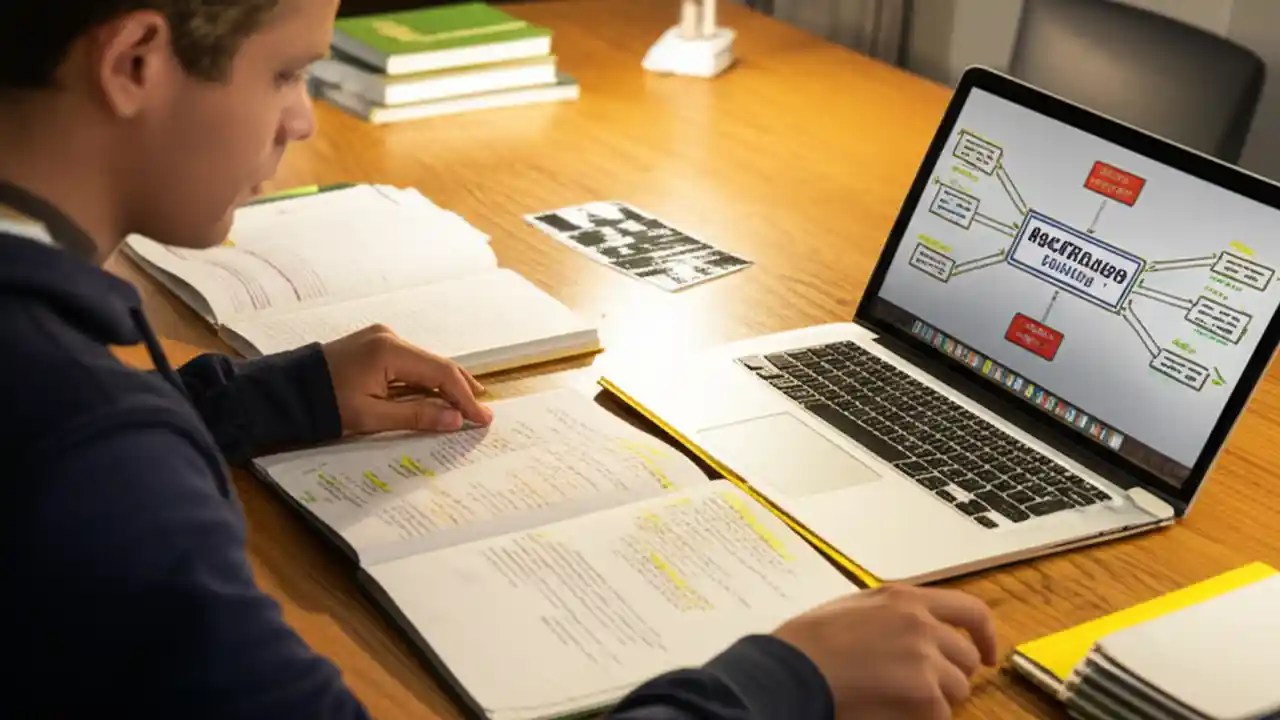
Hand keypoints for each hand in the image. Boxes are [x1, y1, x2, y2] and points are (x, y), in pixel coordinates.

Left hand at [322, 324, 493, 434]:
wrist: (283, 392)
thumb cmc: (322, 405)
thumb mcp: (370, 416)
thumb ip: (416, 416)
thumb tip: (455, 419)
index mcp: (389, 351)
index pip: (441, 373)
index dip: (465, 397)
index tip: (482, 418)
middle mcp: (389, 337)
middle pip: (436, 364)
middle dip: (460, 389)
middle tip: (482, 411)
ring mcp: (381, 339)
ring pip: (424, 363)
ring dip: (444, 385)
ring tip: (467, 403)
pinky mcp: (374, 346)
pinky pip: (409, 363)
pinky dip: (425, 380)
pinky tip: (436, 394)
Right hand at [773, 584, 997, 719]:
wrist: (794, 668)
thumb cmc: (810, 640)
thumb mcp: (855, 607)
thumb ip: (892, 613)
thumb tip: (915, 630)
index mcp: (905, 598)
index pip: (970, 610)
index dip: (986, 636)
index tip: (987, 655)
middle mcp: (922, 623)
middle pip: (966, 656)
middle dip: (953, 675)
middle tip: (927, 688)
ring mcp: (925, 658)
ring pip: (958, 688)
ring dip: (937, 699)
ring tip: (900, 699)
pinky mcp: (923, 693)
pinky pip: (941, 714)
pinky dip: (922, 717)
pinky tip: (892, 711)